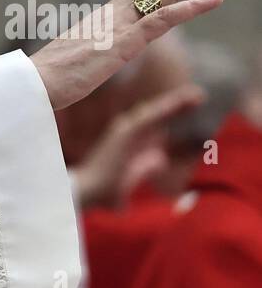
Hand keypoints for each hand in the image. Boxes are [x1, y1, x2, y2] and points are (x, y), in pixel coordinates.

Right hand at [31, 0, 233, 109]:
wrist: (30, 86)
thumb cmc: (45, 80)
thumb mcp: (73, 61)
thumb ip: (86, 54)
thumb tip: (85, 58)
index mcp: (101, 19)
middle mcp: (112, 14)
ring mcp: (118, 26)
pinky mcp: (122, 42)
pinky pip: (163, 18)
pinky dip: (193, 6)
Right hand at [72, 84, 204, 208]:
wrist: (87, 192)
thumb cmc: (104, 191)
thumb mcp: (131, 178)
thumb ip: (146, 168)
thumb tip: (161, 160)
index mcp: (130, 141)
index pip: (156, 124)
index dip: (173, 114)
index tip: (191, 108)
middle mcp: (127, 131)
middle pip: (158, 114)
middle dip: (178, 105)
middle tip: (200, 96)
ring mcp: (125, 130)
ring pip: (156, 112)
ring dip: (176, 102)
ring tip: (198, 95)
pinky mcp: (126, 132)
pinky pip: (151, 117)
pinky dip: (168, 108)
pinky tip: (184, 101)